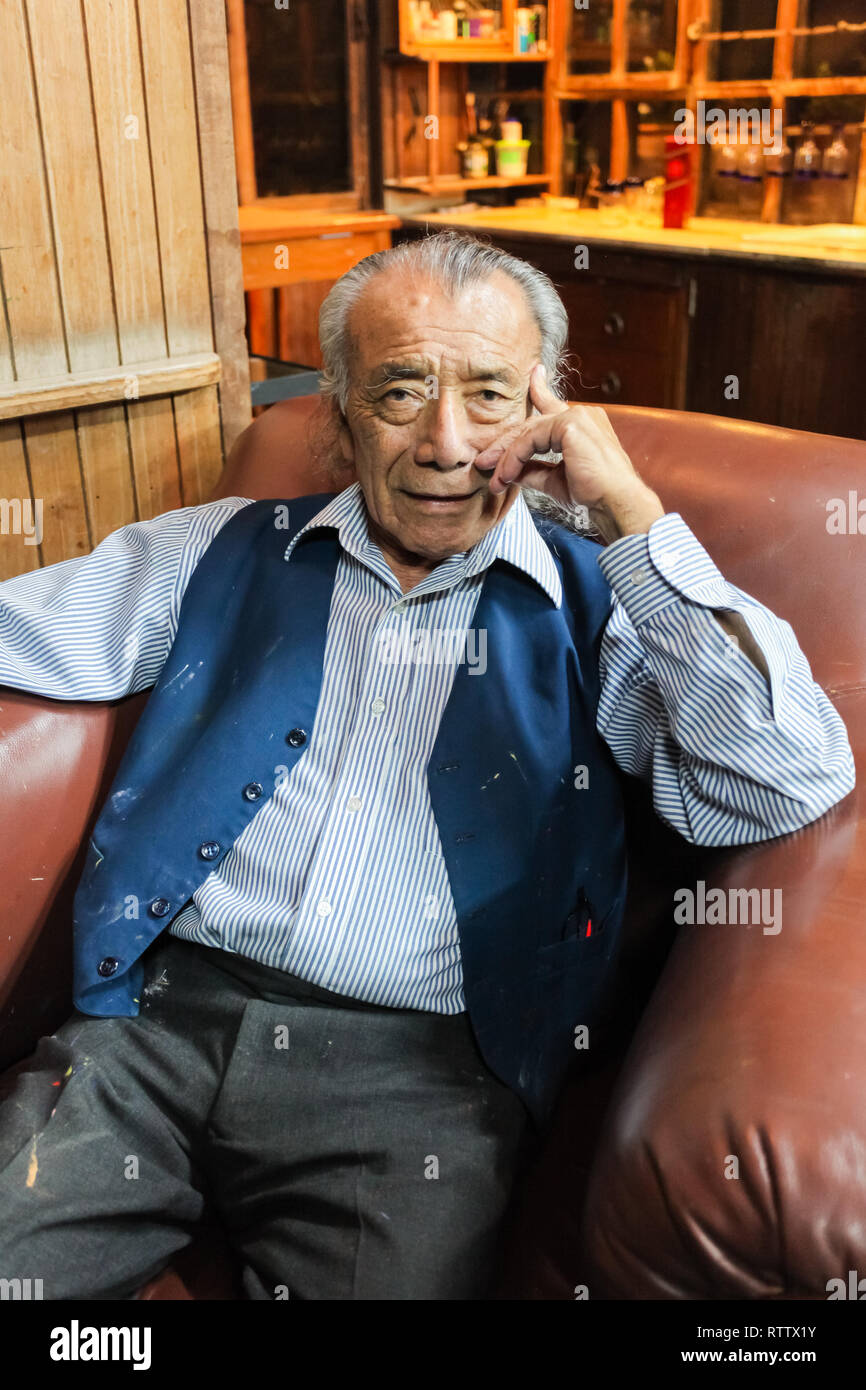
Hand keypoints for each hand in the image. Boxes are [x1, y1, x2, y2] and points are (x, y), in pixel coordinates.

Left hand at [474, 363, 664, 542]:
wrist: (617, 502)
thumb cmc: (595, 495)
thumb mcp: (556, 481)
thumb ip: (533, 471)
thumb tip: (510, 472)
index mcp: (582, 424)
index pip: (552, 405)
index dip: (539, 389)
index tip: (533, 373)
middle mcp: (581, 414)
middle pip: (532, 423)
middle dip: (505, 444)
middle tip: (484, 462)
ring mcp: (577, 416)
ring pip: (527, 432)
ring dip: (506, 457)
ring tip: (494, 479)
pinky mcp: (570, 424)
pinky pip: (530, 440)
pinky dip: (514, 458)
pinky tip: (506, 475)